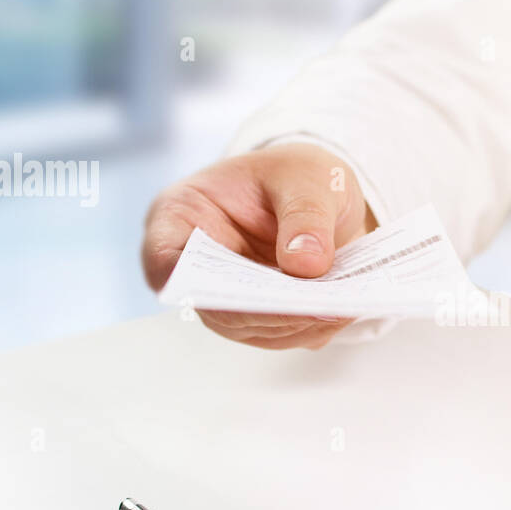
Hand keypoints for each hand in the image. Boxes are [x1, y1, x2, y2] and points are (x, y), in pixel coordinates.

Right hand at [142, 143, 375, 349]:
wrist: (320, 197)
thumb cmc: (296, 176)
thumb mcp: (306, 176)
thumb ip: (305, 214)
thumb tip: (305, 265)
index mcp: (183, 217)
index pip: (166, 259)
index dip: (190, 282)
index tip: (230, 289)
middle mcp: (199, 267)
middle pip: (217, 306)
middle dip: (267, 310)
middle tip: (311, 306)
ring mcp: (229, 298)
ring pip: (254, 328)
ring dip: (297, 323)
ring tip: (341, 306)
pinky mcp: (263, 319)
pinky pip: (285, 334)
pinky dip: (315, 324)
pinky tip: (345, 309)